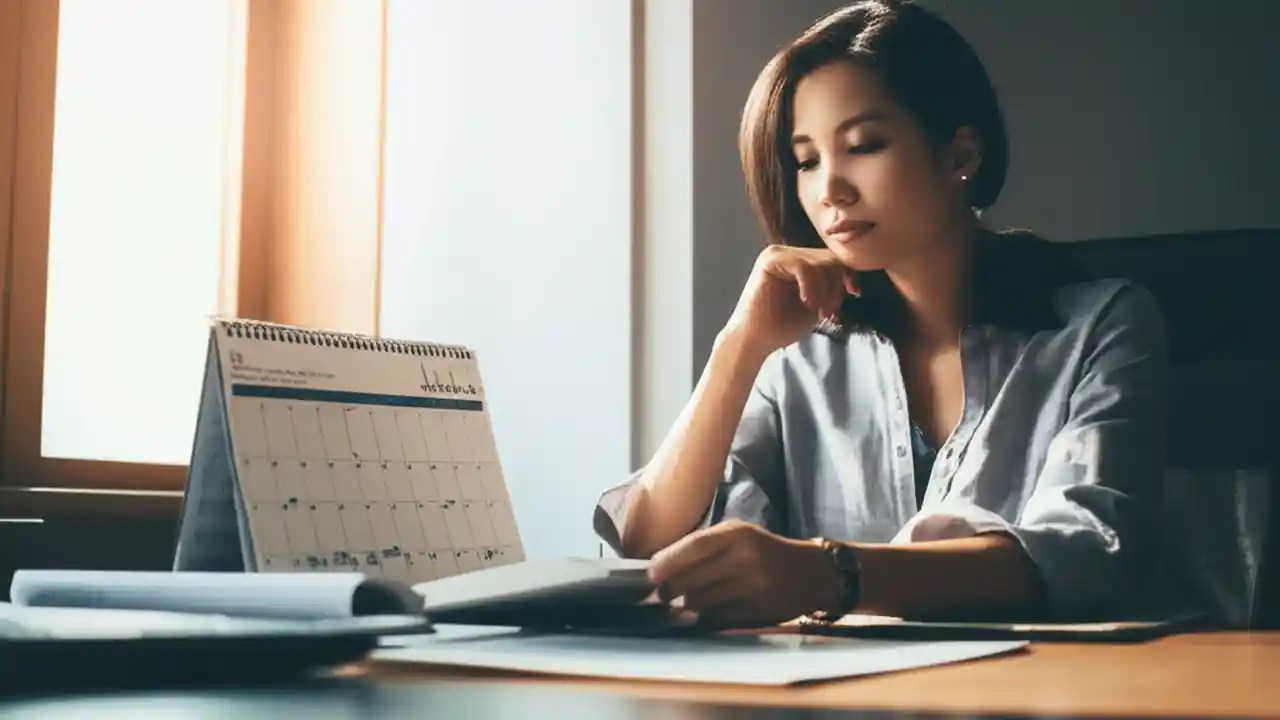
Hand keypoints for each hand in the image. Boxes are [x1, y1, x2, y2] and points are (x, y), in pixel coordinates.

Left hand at [646, 519, 841, 628]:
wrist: (811, 574)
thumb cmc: (764, 551)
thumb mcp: (738, 536)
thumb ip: (703, 547)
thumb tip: (658, 566)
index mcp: (737, 534)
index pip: (693, 547)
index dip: (666, 562)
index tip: (650, 574)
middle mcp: (745, 559)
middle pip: (691, 579)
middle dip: (669, 590)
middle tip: (660, 594)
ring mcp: (752, 588)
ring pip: (700, 603)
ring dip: (685, 606)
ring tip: (680, 604)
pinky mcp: (757, 612)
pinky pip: (716, 619)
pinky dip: (704, 618)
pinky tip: (703, 613)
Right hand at [723, 245, 859, 356]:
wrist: (755, 341)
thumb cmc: (783, 326)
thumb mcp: (817, 303)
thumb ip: (831, 286)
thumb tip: (851, 273)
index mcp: (796, 260)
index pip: (832, 257)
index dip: (847, 274)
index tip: (855, 293)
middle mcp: (786, 252)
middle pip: (828, 257)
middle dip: (835, 286)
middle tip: (829, 312)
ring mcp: (777, 254)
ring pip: (819, 263)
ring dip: (826, 291)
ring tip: (820, 313)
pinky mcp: (770, 262)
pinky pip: (804, 268)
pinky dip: (811, 288)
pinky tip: (807, 304)